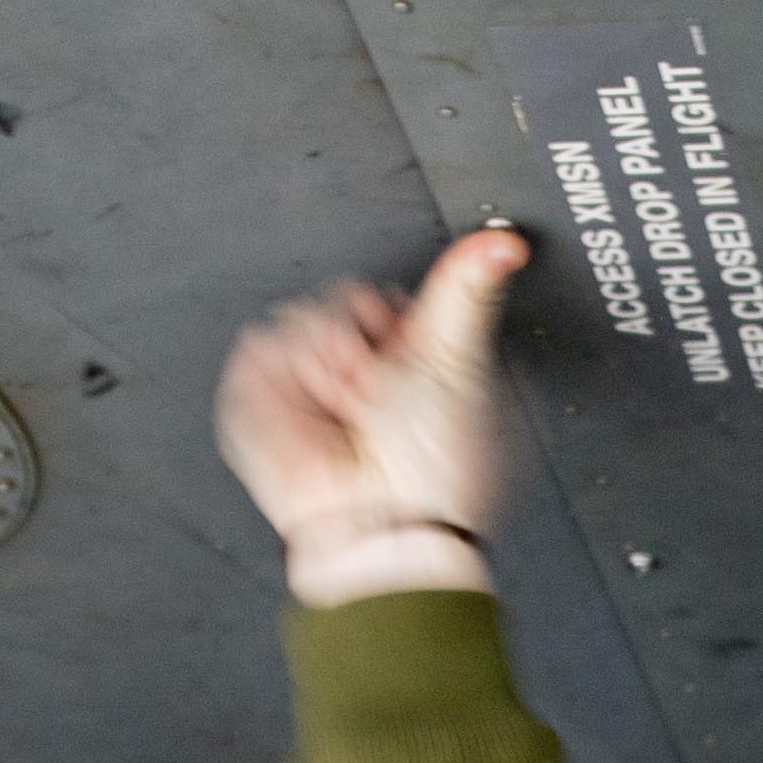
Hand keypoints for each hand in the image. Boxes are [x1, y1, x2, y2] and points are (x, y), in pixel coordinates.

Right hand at [212, 228, 526, 603]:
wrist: (381, 521)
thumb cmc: (434, 462)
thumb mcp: (460, 359)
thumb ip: (469, 290)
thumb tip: (506, 242)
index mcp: (408, 356)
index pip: (379, 293)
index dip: (391, 315)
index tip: (404, 349)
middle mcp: (357, 369)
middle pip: (335, 298)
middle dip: (355, 337)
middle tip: (378, 389)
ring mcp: (308, 386)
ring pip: (297, 317)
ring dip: (325, 363)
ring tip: (350, 411)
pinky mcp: (263, 401)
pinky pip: (257, 350)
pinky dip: (284, 381)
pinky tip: (314, 417)